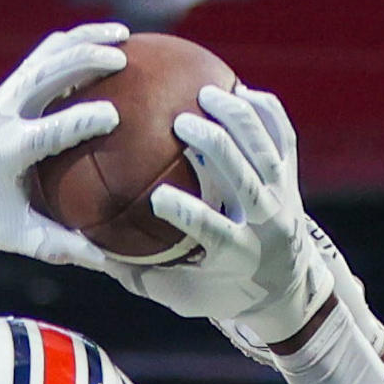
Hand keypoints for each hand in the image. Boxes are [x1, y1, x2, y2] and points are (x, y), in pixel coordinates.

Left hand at [0, 25, 126, 267]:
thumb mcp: (15, 237)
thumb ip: (58, 245)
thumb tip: (104, 260)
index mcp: (5, 152)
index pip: (48, 131)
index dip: (81, 120)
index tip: (115, 118)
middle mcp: (2, 116)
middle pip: (47, 74)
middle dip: (85, 61)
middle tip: (123, 60)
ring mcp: (2, 97)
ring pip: (46, 54)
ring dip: (84, 40)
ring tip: (123, 35)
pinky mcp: (5, 89)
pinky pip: (42, 56)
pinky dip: (72, 44)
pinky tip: (103, 42)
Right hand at [103, 84, 332, 350]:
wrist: (289, 286)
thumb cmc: (225, 292)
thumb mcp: (184, 296)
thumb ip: (140, 277)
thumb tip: (91, 253)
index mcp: (241, 254)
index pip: (214, 231)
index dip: (187, 213)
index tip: (156, 196)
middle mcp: (268, 222)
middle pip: (244, 176)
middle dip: (215, 145)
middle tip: (181, 122)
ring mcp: (284, 193)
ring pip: (263, 147)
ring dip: (236, 117)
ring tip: (204, 93)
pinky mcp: (292, 173)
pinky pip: (282, 131)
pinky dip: (263, 108)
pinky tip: (237, 88)